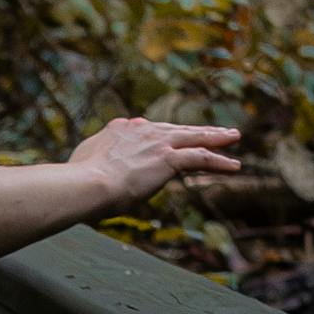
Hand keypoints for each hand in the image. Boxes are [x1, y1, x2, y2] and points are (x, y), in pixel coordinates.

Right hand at [62, 113, 242, 215]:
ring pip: (194, 138)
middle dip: (197, 130)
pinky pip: (201, 158)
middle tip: (215, 129)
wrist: (87, 184)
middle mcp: (142, 129)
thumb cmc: (78, 180)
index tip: (169, 142)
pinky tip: (235, 165)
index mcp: (121, 129)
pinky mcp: (169, 159)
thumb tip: (92, 162)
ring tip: (233, 138)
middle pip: (176, 129)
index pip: (149, 131)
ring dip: (216, 138)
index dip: (161, 137)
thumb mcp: (83, 160)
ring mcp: (157, 142)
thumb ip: (95, 156)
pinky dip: (220, 161)